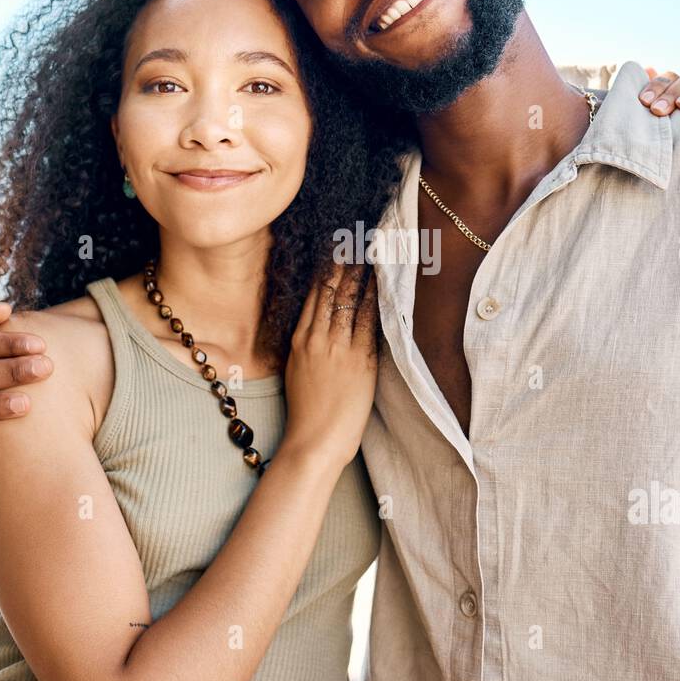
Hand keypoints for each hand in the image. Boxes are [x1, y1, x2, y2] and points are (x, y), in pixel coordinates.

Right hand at [280, 262, 377, 468]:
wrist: (315, 441)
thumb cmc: (308, 413)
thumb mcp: (299, 373)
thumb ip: (308, 349)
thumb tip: (318, 332)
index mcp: (300, 341)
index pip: (314, 297)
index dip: (325, 271)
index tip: (333, 251)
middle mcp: (316, 339)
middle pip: (330, 291)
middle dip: (342, 264)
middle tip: (353, 239)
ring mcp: (337, 348)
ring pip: (348, 300)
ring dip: (360, 273)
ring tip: (369, 250)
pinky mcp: (358, 360)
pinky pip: (368, 321)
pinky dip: (374, 298)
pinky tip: (380, 282)